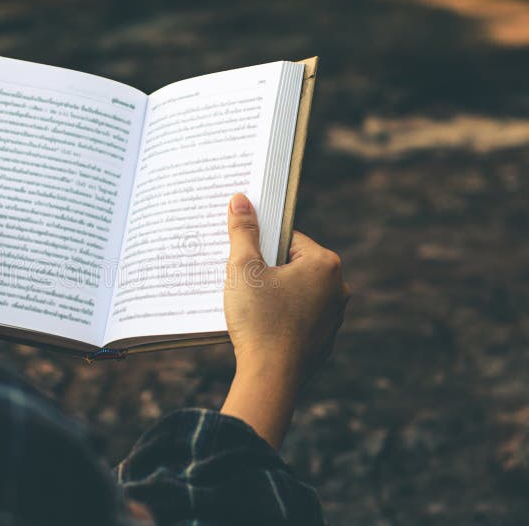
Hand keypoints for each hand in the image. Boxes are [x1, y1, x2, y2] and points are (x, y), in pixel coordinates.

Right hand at [220, 193, 349, 447]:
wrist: (271, 379)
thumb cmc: (258, 320)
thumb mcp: (243, 268)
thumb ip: (243, 231)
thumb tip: (240, 199)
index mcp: (324, 263)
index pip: (288, 238)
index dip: (261, 248)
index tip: (244, 262)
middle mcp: (338, 287)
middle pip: (293, 264)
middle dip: (268, 271)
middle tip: (244, 285)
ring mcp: (334, 316)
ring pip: (297, 292)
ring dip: (275, 295)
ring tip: (251, 309)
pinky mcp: (324, 340)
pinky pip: (299, 318)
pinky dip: (282, 319)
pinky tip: (262, 329)